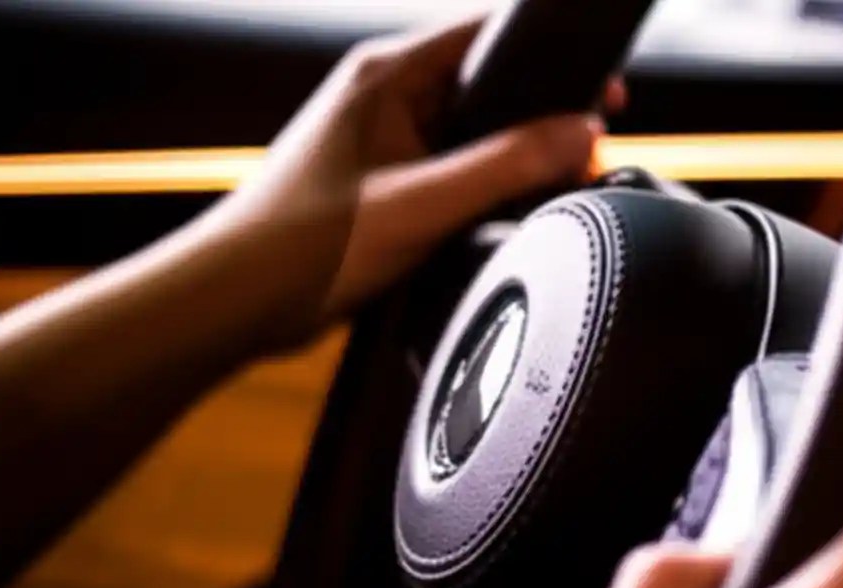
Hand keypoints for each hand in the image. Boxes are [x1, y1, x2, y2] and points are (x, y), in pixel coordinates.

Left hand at [205, 18, 624, 347]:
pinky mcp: (387, 181)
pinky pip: (454, 168)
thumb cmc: (305, 243)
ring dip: (511, 158)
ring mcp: (387, 140)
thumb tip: (579, 132)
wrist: (242, 299)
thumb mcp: (422, 202)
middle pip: (490, 86)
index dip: (553, 56)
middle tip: (580, 153)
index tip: (601, 87)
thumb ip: (506, 165)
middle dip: (541, 117)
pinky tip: (498, 215)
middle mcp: (387, 96)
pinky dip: (484, 187)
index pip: (487, 34)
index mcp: (387, 75)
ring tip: (542, 189)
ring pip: (474, 132)